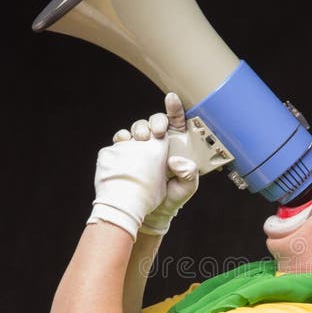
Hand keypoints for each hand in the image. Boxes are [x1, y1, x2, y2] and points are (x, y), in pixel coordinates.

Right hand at [114, 93, 199, 235]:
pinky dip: (122, 138)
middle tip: (158, 131)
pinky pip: (122, 140)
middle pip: (155, 122)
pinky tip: (125, 143)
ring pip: (138, 128)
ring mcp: (142, 148)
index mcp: (176, 145)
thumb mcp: (187, 187)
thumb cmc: (172, 198)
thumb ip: (189, 174)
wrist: (149, 212)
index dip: (174, 109)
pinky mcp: (128, 155)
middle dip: (155, 121)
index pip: (176, 122)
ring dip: (138, 128)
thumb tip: (177, 160)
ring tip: (140, 139)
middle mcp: (158, 143)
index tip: (171, 100)